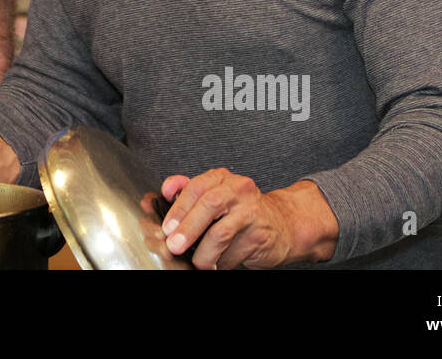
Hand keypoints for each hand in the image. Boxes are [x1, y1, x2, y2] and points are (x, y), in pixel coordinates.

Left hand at [160, 168, 312, 269]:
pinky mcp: (260, 234)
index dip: (178, 207)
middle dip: (187, 228)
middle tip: (174, 245)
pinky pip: (233, 252)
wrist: (282, 225)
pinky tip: (218, 262)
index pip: (196, 187)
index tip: (166, 226)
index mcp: (221, 178)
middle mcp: (238, 190)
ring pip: (220, 233)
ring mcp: (251, 211)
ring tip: (197, 262)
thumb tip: (158, 195)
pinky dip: (221, 261)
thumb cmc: (240, 211)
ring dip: (203, 252)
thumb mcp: (213, 196)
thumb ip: (187, 193)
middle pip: (209, 205)